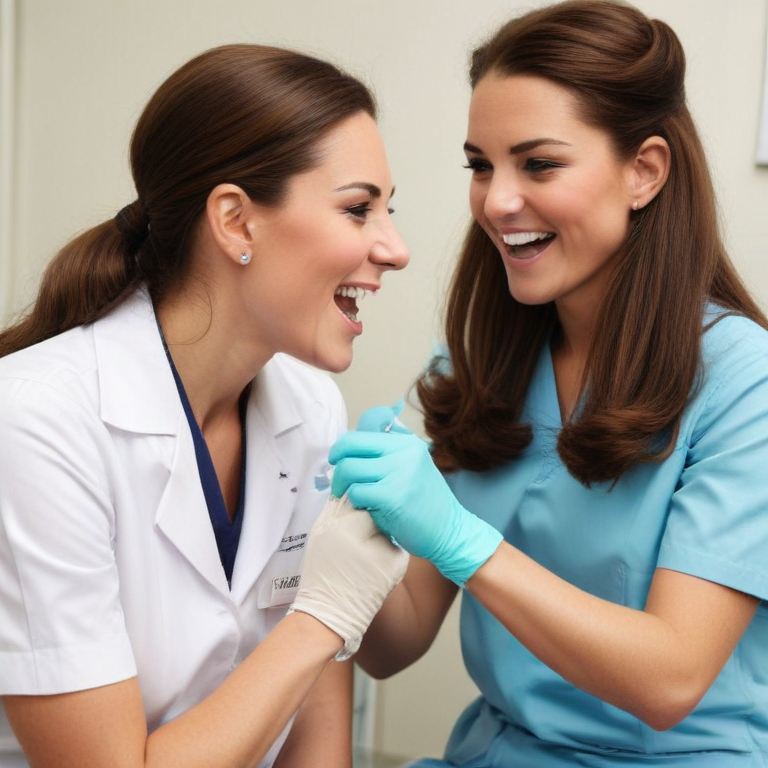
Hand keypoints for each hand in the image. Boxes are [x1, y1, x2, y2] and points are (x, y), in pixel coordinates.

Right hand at [289, 495, 408, 659]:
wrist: (330, 614)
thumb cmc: (321, 572)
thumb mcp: (320, 533)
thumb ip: (336, 506)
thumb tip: (350, 484)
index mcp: (345, 528)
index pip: (361, 497)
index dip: (357, 501)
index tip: (353, 506)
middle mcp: (369, 539)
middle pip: (377, 510)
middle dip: (370, 513)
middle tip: (358, 531)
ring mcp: (387, 553)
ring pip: (387, 527)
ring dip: (379, 530)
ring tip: (362, 551)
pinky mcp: (398, 566)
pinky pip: (394, 545)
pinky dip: (386, 548)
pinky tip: (372, 563)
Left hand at [329, 407, 502, 586]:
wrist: (449, 532)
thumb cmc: (423, 503)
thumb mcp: (411, 467)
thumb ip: (387, 452)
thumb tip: (350, 445)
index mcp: (407, 442)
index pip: (367, 422)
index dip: (346, 442)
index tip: (341, 457)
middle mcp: (404, 451)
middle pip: (350, 443)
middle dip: (337, 462)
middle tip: (339, 479)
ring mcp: (399, 472)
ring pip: (348, 468)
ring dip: (341, 485)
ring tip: (349, 496)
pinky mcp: (392, 496)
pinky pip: (356, 492)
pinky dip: (354, 502)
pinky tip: (364, 508)